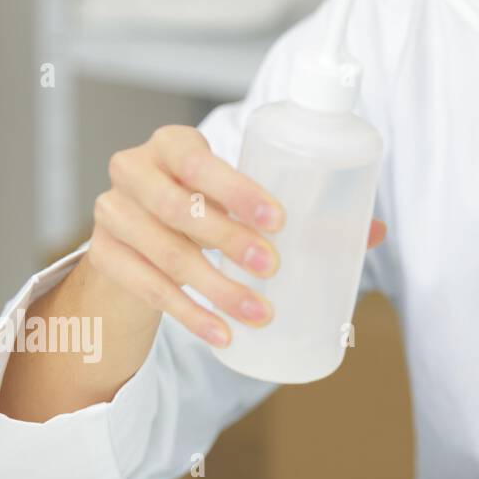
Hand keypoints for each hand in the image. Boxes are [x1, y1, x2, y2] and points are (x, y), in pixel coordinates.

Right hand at [89, 124, 386, 346]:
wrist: (139, 241)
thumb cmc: (207, 210)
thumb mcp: (240, 201)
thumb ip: (302, 211)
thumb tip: (375, 232)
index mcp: (173, 145)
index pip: (198, 160)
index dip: (236, 190)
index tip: (279, 220)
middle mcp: (133, 171)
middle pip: (179, 209)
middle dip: (229, 240)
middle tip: (273, 267)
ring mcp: (111, 215)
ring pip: (165, 254)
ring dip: (215, 287)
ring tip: (258, 312)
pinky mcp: (103, 258)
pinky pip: (147, 290)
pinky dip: (189, 315)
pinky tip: (222, 334)